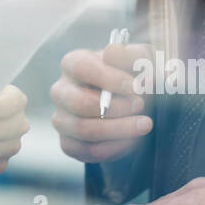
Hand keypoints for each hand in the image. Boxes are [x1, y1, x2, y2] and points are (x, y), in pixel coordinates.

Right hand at [50, 43, 153, 162]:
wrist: (128, 105)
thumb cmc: (131, 77)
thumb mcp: (139, 61)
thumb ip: (133, 54)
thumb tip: (113, 54)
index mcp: (73, 63)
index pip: (82, 68)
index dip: (109, 79)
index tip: (136, 87)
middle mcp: (61, 90)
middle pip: (80, 103)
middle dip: (116, 107)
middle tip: (140, 105)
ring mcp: (61, 118)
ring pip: (84, 130)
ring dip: (119, 129)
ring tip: (144, 124)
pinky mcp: (67, 143)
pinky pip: (88, 151)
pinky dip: (114, 147)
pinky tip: (132, 139)